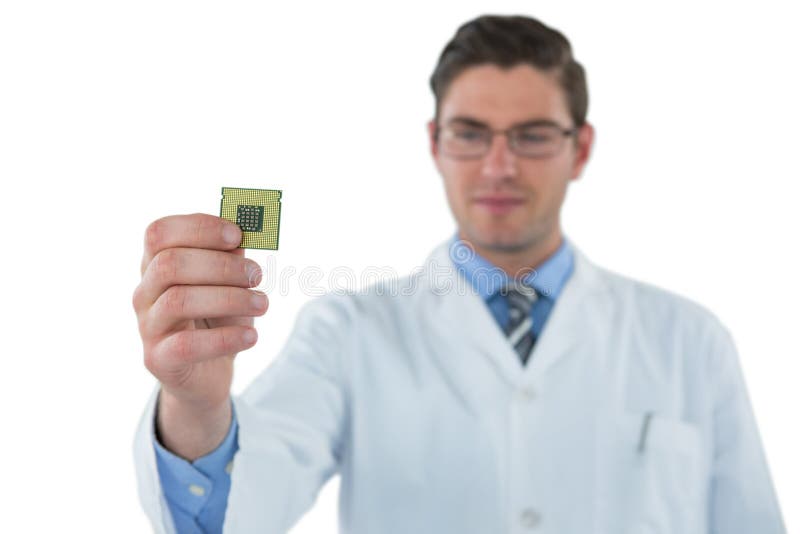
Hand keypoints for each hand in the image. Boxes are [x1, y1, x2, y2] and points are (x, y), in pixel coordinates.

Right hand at [132, 214, 266, 453]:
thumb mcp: (229, 282)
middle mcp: (145, 291)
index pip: (159, 233)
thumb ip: (232, 255)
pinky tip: (251, 337)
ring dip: (230, 299)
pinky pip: (186, 346)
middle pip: (170, 264)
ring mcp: (147, 326)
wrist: (208, 372)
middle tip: (257, 275)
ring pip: (178, 301)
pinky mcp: (157, 359)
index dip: (198, 228)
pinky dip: (225, 338)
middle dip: (221, 265)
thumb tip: (247, 230)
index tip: (237, 236)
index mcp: (157, 264)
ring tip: (262, 304)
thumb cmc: (218, 316)